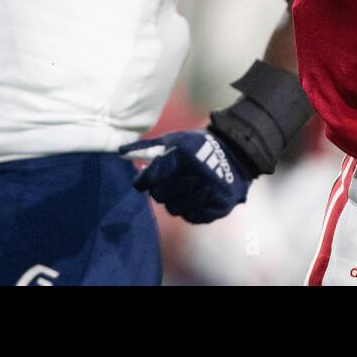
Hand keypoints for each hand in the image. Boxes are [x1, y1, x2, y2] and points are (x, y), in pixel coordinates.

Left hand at [119, 129, 254, 223]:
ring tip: (184, 188)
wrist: (237, 153)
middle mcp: (197, 175)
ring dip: (175, 200)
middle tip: (169, 181)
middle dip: (161, 189)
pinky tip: (195, 196)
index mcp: (184, 157)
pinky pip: (191, 217)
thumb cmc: (199, 146)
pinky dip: (190, 209)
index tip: (143, 181)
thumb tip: (119, 151)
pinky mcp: (217, 207)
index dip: (144, 181)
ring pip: (174, 209)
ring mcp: (209, 193)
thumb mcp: (174, 140)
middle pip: (160, 196)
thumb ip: (147, 147)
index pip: (151, 178)